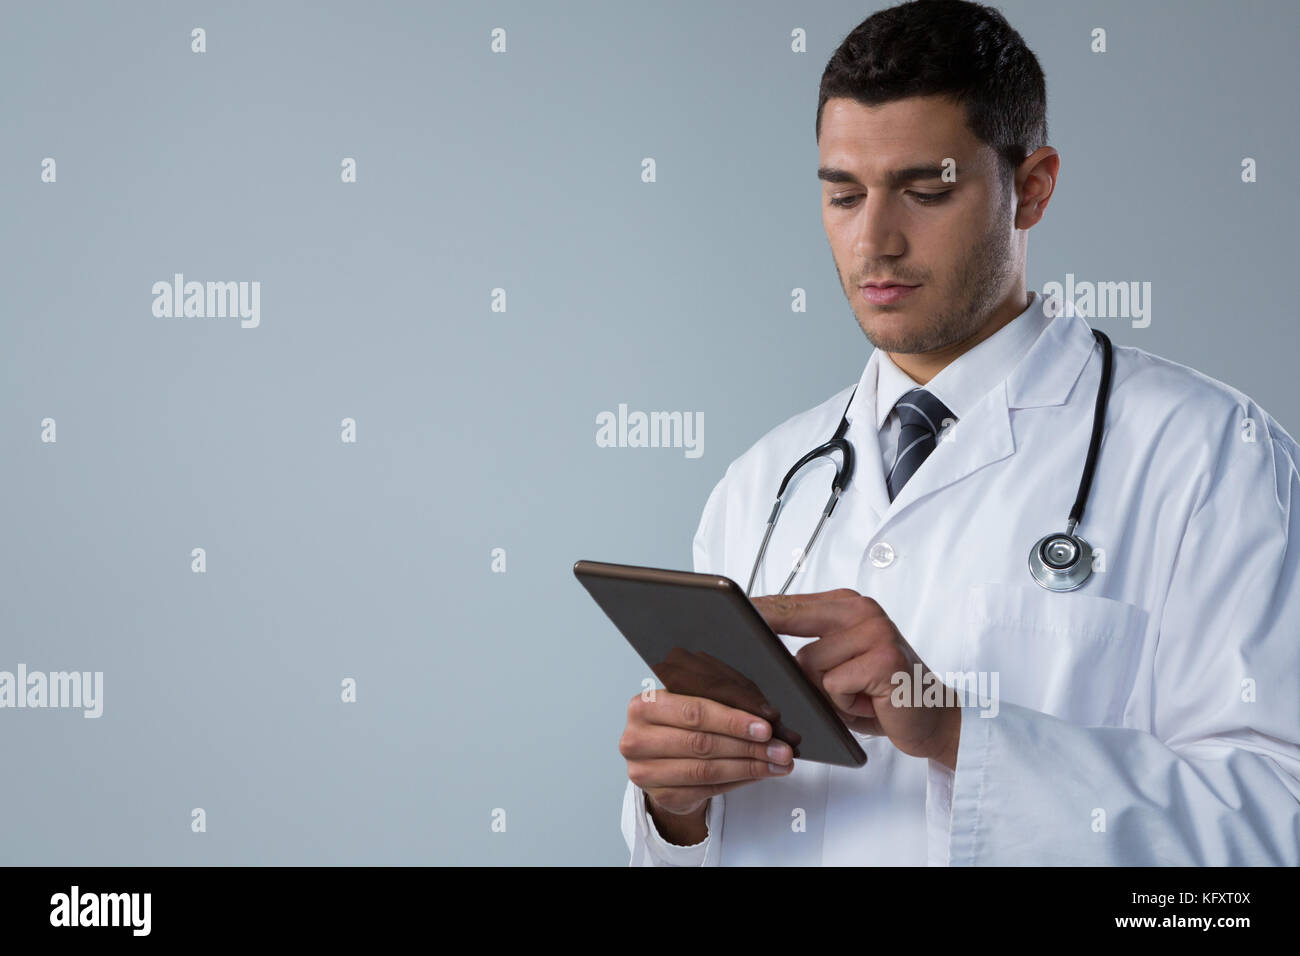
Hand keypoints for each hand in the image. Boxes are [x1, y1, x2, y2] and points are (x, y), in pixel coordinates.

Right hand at [620, 689, 797, 819]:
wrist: (660, 759)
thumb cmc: (680, 724)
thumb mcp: (694, 701)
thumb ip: (722, 703)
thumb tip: (767, 715)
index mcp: (644, 705)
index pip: (693, 713)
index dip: (732, 721)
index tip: (765, 727)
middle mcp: (637, 738)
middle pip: (701, 743)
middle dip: (748, 746)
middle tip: (780, 749)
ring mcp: (644, 770)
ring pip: (706, 770)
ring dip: (749, 767)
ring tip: (777, 763)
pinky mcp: (659, 795)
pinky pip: (707, 790)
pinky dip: (738, 781)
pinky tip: (759, 774)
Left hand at [750, 588, 961, 770]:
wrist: (932, 718)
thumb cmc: (879, 694)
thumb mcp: (837, 665)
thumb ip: (806, 650)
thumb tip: (758, 655)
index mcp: (849, 604)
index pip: (791, 603)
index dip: (759, 611)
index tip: (730, 611)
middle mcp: (862, 610)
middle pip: (792, 623)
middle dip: (780, 652)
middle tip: (789, 666)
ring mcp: (874, 631)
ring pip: (809, 665)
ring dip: (826, 692)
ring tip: (856, 697)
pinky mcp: (882, 658)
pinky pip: (833, 685)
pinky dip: (844, 704)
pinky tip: (869, 704)